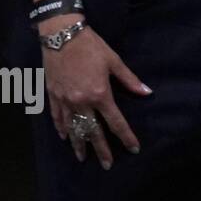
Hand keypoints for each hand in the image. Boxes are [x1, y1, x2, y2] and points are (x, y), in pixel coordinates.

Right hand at [42, 19, 150, 166]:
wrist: (62, 35)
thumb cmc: (91, 46)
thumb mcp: (114, 61)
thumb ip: (130, 80)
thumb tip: (147, 93)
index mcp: (100, 94)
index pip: (115, 121)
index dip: (125, 136)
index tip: (133, 148)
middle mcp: (81, 101)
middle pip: (93, 131)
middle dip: (101, 149)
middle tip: (107, 165)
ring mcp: (65, 100)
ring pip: (73, 128)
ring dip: (79, 144)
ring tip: (82, 158)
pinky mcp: (53, 95)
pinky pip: (57, 117)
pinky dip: (62, 128)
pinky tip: (65, 137)